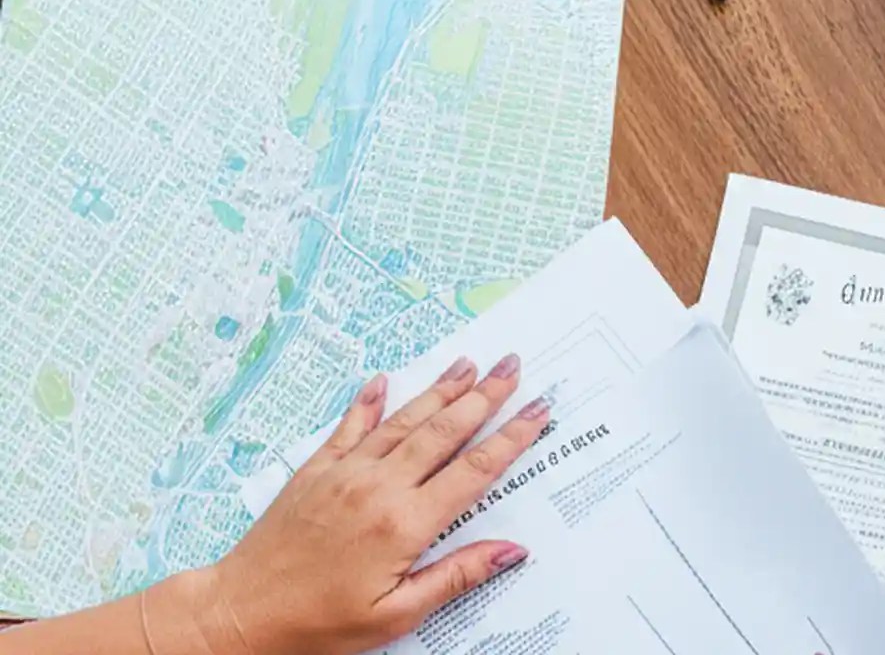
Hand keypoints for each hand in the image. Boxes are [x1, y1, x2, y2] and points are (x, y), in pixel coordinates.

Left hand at [197, 354, 549, 654]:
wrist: (241, 613)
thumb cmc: (318, 624)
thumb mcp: (397, 614)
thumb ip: (456, 576)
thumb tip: (511, 551)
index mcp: (405, 524)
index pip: (474, 471)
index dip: (511, 438)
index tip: (537, 411)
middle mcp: (379, 487)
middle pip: (445, 432)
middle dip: (485, 396)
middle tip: (513, 367)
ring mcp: (346, 473)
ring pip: (404, 421)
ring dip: (441, 390)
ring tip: (469, 364)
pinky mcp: (316, 471)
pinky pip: (350, 426)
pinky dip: (370, 401)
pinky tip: (385, 380)